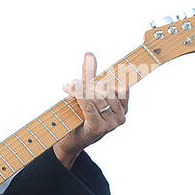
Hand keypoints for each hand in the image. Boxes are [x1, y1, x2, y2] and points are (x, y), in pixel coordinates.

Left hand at [54, 51, 127, 167]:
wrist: (71, 140)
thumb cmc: (81, 115)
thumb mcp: (87, 93)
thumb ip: (89, 75)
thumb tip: (89, 54)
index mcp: (124, 107)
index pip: (122, 87)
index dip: (108, 78)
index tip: (92, 67)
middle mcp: (121, 116)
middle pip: (108, 91)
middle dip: (90, 85)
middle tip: (73, 83)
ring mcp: (112, 124)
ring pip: (98, 98)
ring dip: (82, 90)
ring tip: (70, 86)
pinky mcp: (99, 128)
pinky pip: (90, 107)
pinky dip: (81, 97)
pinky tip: (74, 89)